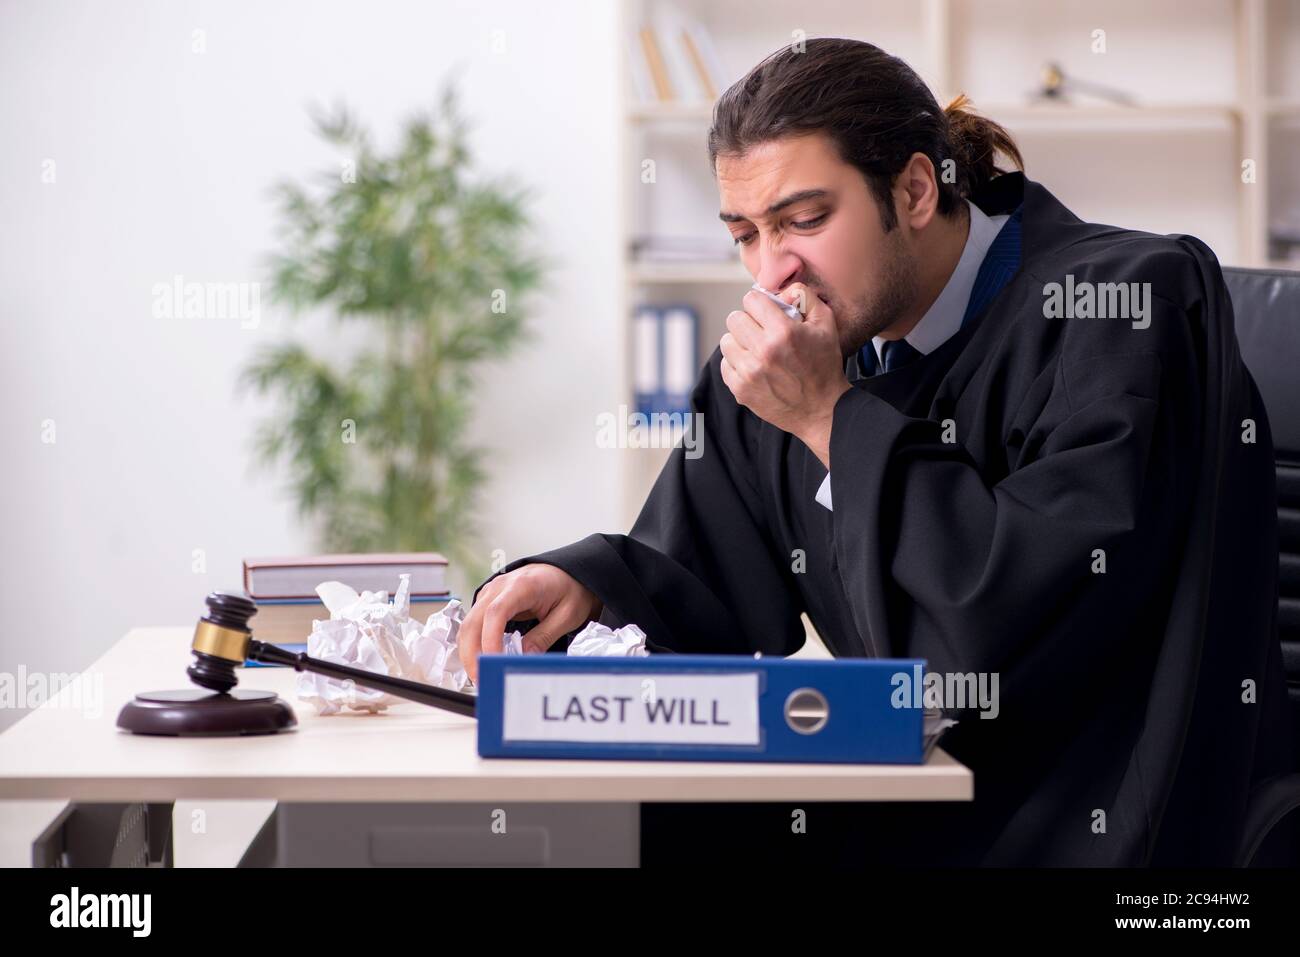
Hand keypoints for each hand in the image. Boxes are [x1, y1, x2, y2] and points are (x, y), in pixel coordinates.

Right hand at [459, 564, 602, 683]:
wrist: (566, 573)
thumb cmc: (569, 590)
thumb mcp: (566, 615)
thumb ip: (544, 637)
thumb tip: (522, 659)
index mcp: (522, 585)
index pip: (496, 613)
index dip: (490, 640)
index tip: (493, 663)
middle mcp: (499, 586)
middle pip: (473, 621)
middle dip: (472, 653)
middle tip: (482, 680)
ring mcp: (490, 593)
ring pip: (468, 625)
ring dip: (469, 651)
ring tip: (481, 676)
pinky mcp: (487, 602)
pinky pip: (473, 625)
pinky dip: (473, 644)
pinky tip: (482, 661)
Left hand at [719, 283, 850, 466]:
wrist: (821, 409)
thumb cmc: (824, 366)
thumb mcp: (826, 324)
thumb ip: (805, 297)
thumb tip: (783, 289)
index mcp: (783, 332)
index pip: (750, 300)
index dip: (759, 303)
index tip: (766, 311)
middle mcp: (763, 351)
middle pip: (734, 318)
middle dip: (748, 321)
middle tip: (761, 330)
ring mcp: (749, 372)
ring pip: (726, 341)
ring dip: (740, 341)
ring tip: (757, 349)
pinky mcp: (741, 389)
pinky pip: (725, 364)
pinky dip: (737, 362)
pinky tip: (754, 365)